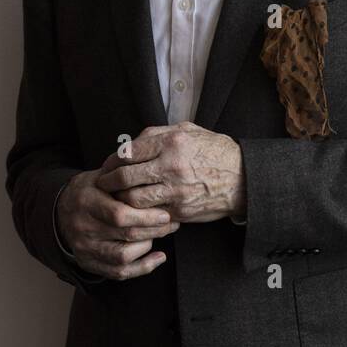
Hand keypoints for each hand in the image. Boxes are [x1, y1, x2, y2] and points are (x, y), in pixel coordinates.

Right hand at [56, 167, 179, 281]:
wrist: (61, 212)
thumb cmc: (88, 191)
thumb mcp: (99, 177)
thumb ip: (122, 176)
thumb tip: (151, 173)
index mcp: (86, 202)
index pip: (119, 214)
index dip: (145, 216)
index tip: (165, 213)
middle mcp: (83, 228)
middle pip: (125, 235)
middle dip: (154, 230)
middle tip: (171, 223)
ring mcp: (85, 248)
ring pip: (123, 256)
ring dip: (148, 246)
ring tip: (160, 234)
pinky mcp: (89, 263)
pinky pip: (119, 273)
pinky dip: (143, 267)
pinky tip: (158, 257)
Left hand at [97, 123, 245, 222]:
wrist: (242, 178)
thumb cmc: (213, 151)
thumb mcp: (188, 131)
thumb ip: (157, 134)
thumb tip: (131, 144)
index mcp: (171, 143)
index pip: (128, 153)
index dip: (111, 161)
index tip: (107, 166)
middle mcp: (171, 166)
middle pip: (125, 178)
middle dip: (109, 183)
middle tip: (103, 184)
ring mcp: (175, 191)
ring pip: (133, 200)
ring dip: (121, 200)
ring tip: (117, 198)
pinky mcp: (180, 211)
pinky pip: (150, 215)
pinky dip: (140, 213)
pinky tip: (137, 209)